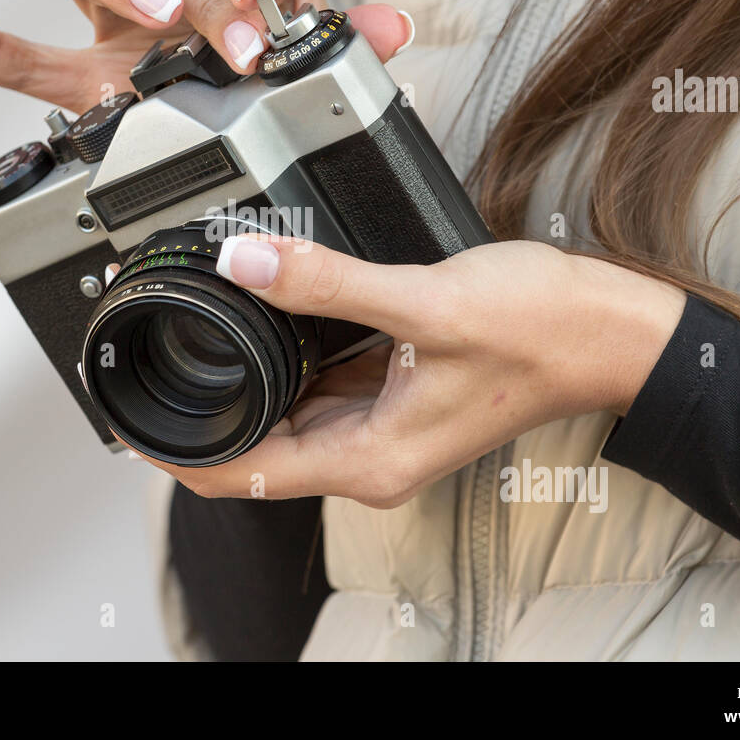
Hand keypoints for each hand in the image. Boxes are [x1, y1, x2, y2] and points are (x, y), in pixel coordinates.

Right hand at [0, 0, 414, 112]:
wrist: (228, 112)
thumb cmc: (264, 73)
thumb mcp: (310, 62)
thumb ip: (343, 43)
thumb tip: (387, 29)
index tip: (254, 0)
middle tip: (227, 44)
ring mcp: (120, 28)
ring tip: (153, 24)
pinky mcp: (81, 73)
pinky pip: (27, 58)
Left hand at [128, 236, 685, 508]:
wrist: (611, 329)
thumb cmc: (540, 330)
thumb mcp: (422, 301)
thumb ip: (325, 284)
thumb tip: (244, 263)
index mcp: (366, 458)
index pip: (238, 476)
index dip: (173, 452)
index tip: (128, 416)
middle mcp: (368, 456)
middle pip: (253, 448)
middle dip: (202, 405)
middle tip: (159, 341)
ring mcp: (382, 428)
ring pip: (285, 413)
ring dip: (245, 378)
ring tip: (207, 318)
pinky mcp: (395, 395)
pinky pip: (320, 386)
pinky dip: (288, 357)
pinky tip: (273, 311)